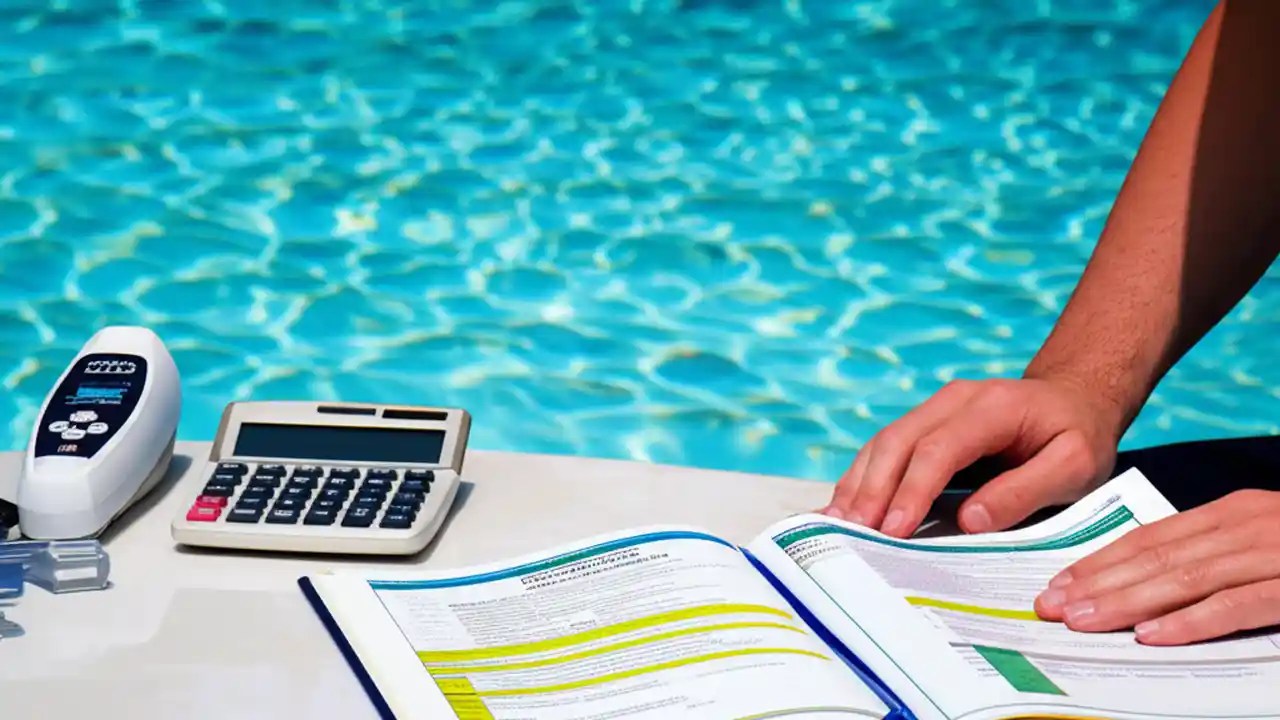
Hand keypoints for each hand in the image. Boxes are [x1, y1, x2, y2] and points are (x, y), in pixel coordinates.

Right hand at [823, 377, 1121, 536]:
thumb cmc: (1077, 436)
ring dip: (858, 485)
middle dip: (871, 489)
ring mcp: (933, 409)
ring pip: (882, 443)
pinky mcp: (923, 425)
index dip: (911, 489)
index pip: (939, 448)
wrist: (1073, 398)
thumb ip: (1025, 490)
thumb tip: (970, 520)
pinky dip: (862, 480)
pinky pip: (884, 450)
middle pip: (897, 441)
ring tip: (838, 526)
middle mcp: (952, 401)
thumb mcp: (1075, 466)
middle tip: (852, 533)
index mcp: (991, 407)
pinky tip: (847, 508)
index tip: (893, 530)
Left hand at [1035, 489, 1279, 644]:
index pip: (1151, 537)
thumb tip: (1154, 579)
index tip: (1059, 582)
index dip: (1100, 561)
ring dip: (1126, 601)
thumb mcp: (1259, 537)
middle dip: (1097, 583)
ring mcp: (1268, 556)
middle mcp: (1241, 529)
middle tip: (1051, 605)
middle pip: (1156, 558)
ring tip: (1081, 621)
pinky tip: (1150, 635)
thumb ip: (1213, 553)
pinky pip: (1235, 606)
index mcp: (1229, 515)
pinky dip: (1190, 620)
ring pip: (1183, 580)